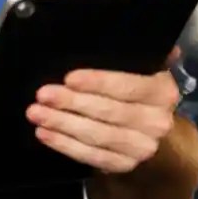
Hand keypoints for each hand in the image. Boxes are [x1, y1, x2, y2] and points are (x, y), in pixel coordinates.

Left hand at [27, 48, 182, 173]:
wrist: (145, 129)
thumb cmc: (130, 90)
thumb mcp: (134, 69)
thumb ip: (128, 55)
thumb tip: (108, 33)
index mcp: (161, 91)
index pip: (129, 86)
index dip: (98, 83)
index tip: (69, 78)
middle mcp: (157, 121)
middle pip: (110, 112)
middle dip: (72, 103)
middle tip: (42, 94)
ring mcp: (141, 146)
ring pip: (98, 136)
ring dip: (62, 124)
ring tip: (35, 113)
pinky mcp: (123, 165)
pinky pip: (91, 156)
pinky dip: (64, 145)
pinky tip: (44, 133)